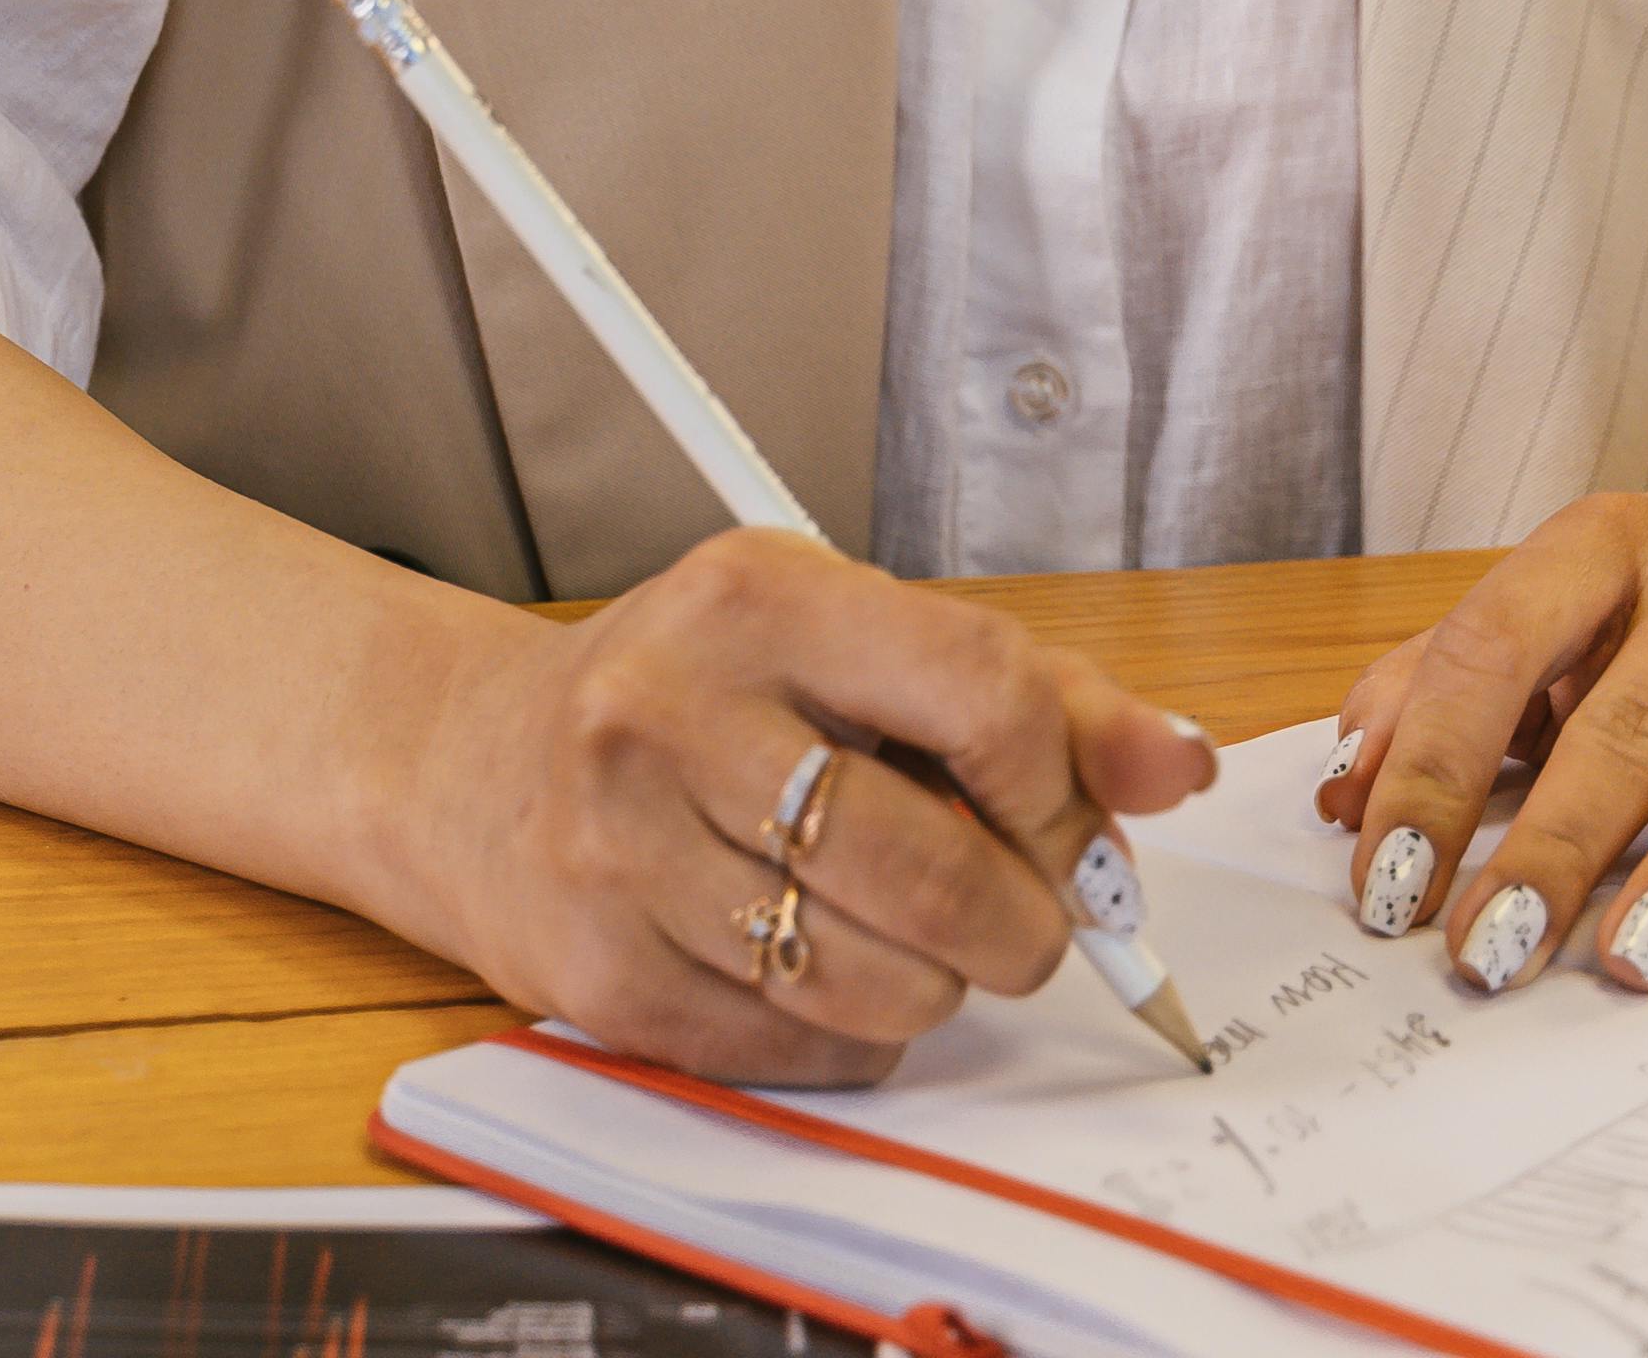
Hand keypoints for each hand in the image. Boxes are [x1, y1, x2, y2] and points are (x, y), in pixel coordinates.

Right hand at [385, 529, 1219, 1082]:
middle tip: (1018, 915)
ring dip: (938, 985)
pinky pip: (807, 1051)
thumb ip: (1033, 695)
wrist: (472, 767)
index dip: (1059, 788)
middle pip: (939, 870)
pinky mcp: (606, 976)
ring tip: (904, 934)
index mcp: (757, 597)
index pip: (983, 694)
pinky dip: (853, 1034)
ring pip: (884, 983)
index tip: (1062, 822)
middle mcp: (672, 711)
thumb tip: (1174, 764)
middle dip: (1022, 919)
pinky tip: (817, 969)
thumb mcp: (849, 641)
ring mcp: (625, 850)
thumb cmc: (695, 694)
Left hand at [1315, 476, 1647, 1000]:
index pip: (1491, 650)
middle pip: (1624, 722)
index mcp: (1604, 544)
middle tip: (1491, 951)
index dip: (1430, 771)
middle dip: (1549, 848)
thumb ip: (1447, 684)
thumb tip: (1339, 792)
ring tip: (1629, 963)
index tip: (1386, 884)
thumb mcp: (1573, 610)